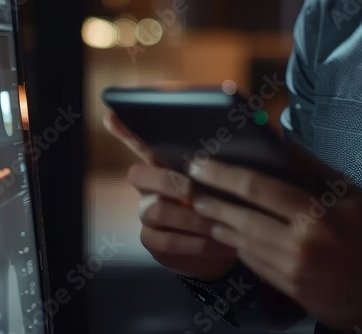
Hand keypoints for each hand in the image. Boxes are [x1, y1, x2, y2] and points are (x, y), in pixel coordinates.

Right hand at [103, 110, 238, 281]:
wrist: (227, 246)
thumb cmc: (227, 204)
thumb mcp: (229, 181)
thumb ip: (226, 163)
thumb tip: (250, 128)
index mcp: (168, 165)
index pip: (143, 144)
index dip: (126, 131)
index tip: (112, 115)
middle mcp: (151, 186)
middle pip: (140, 174)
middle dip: (167, 180)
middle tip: (192, 189)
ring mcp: (147, 212)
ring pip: (156, 209)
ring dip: (190, 217)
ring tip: (217, 223)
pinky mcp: (152, 240)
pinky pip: (166, 239)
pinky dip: (195, 242)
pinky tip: (215, 243)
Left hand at [184, 145, 361, 332]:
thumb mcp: (354, 196)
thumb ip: (315, 170)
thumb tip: (283, 143)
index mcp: (317, 216)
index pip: (259, 189)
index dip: (225, 175)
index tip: (202, 163)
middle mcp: (299, 246)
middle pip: (242, 218)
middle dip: (213, 199)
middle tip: (191, 185)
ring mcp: (291, 272)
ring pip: (244, 243)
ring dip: (220, 223)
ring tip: (204, 207)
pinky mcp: (290, 291)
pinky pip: (254, 264)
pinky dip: (239, 246)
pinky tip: (230, 234)